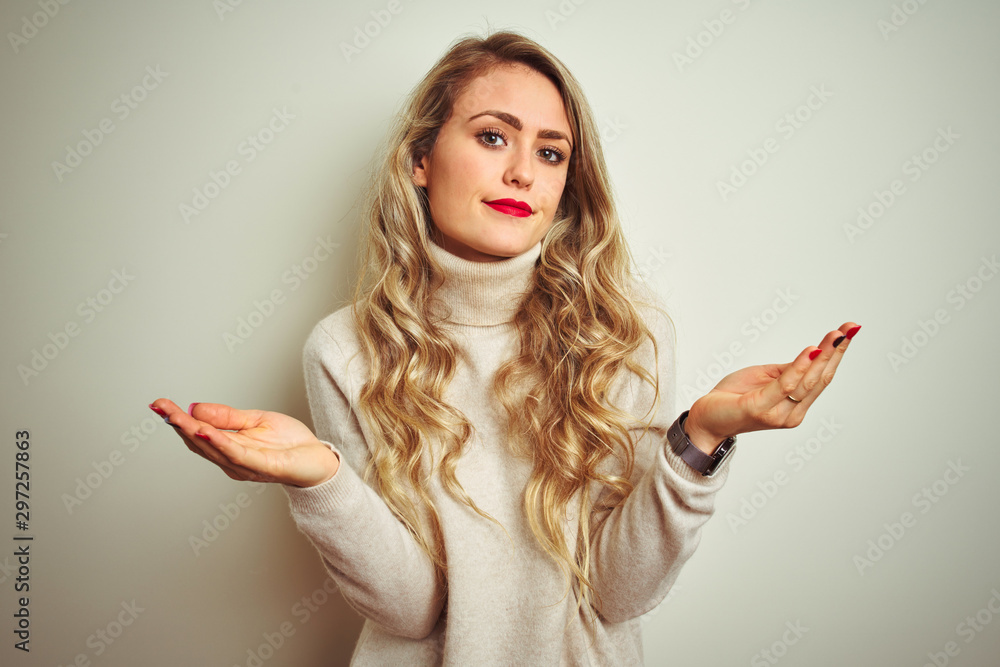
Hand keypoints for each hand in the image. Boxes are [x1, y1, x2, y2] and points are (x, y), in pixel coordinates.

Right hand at [148, 400, 339, 487]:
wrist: (318, 459)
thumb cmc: (289, 444)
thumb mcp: (256, 420)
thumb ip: (227, 417)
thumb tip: (196, 408)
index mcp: (229, 448)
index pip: (197, 433)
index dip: (178, 419)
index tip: (159, 404)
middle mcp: (231, 460)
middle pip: (199, 441)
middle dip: (178, 424)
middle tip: (160, 407)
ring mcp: (245, 466)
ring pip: (213, 448)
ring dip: (192, 431)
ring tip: (176, 417)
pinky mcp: (262, 466)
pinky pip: (236, 453)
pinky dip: (219, 442)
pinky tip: (204, 430)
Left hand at [683, 322, 860, 451]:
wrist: (705, 419)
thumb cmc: (734, 399)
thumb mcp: (765, 378)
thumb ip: (788, 371)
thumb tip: (811, 354)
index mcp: (795, 406)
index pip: (822, 378)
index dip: (837, 355)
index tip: (850, 331)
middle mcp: (791, 413)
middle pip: (819, 379)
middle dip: (836, 352)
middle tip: (850, 329)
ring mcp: (777, 413)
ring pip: (806, 381)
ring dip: (822, 356)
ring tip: (834, 336)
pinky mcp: (759, 409)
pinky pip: (784, 385)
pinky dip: (799, 366)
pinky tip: (809, 351)